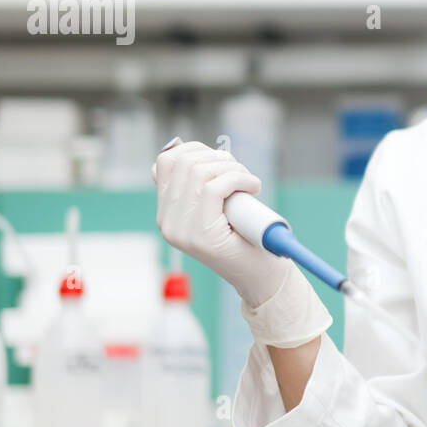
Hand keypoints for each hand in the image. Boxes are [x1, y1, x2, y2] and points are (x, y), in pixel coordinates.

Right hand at [153, 141, 291, 306]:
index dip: (196, 149)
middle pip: (184, 163)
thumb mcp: (216, 207)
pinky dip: (239, 179)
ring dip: (232, 168)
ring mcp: (180, 230)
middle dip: (218, 158)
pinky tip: (254, 187)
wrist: (261, 277)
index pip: (166, 162)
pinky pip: (214, 187)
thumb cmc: (245, 238)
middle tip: (240, 172)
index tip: (221, 160)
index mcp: (167, 212)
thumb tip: (187, 149)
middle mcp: (167, 221)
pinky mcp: (200, 235)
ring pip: (199, 172)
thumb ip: (198, 185)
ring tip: (249, 181)